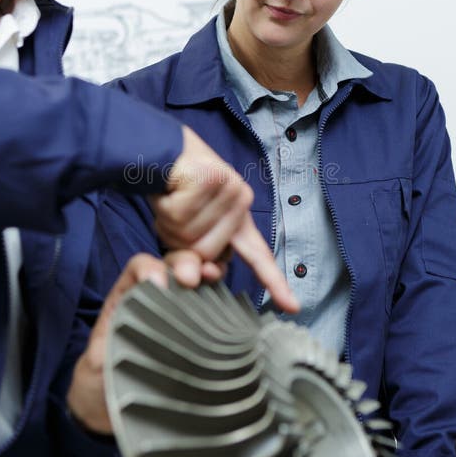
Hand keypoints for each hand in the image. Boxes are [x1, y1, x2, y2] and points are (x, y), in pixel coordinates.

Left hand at [66, 250, 223, 433]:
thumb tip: (134, 347)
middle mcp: (153, 298)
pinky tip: (226, 294)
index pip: (139, 268)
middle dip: (185, 264)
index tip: (158, 282)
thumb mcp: (99, 365)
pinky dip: (219, 293)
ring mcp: (177, 311)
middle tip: (193, 278)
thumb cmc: (100, 382)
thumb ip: (111, 351)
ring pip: (195, 278)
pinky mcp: (196, 329)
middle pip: (172, 266)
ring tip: (214, 276)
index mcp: (125, 298)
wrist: (111, 410)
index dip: (150, 268)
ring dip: (206, 272)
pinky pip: (210, 302)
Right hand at [152, 126, 298, 313]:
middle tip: (177, 216)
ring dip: (171, 225)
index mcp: (241, 219)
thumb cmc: (176, 193)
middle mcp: (242, 202)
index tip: (292, 306)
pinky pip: (178, 216)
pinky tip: (169, 192)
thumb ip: (196, 254)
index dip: (274, 282)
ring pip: (192, 237)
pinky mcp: (209, 180)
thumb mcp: (188, 228)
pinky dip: (165, 208)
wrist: (163, 149)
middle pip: (208, 253)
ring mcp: (229, 190)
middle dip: (182, 243)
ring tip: (173, 202)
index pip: (259, 256)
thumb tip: (194, 278)